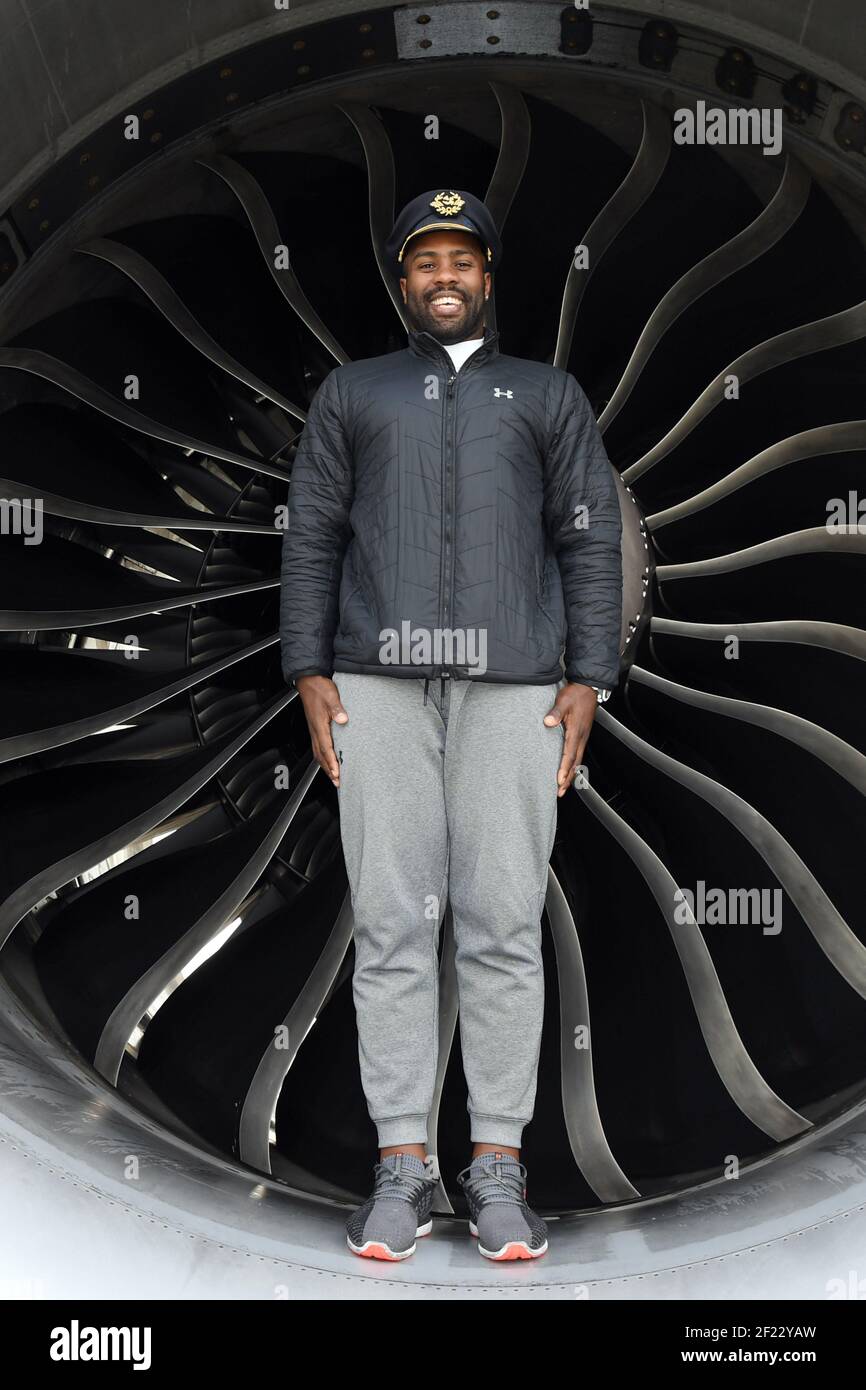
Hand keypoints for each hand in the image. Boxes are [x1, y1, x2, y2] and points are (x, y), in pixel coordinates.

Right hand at [295, 675, 347, 786]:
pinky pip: (318, 747)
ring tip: (334, 778)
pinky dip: (323, 758)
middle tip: (337, 782)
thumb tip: (343, 719)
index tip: (337, 772)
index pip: (325, 747)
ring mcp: (314, 730)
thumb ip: (337, 708)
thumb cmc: (318, 688)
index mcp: (319, 724)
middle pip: (321, 755)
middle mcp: (315, 730)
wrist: (308, 681)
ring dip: (326, 767)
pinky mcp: (315, 728)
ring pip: (318, 753)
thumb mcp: (330, 695)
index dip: (331, 761)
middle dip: (329, 770)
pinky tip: (328, 763)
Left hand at [543, 682, 597, 796]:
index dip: (564, 768)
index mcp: (576, 731)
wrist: (588, 688)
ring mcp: (582, 737)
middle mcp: (581, 737)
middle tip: (559, 792)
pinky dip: (573, 766)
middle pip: (575, 763)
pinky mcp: (581, 736)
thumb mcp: (563, 700)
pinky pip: (578, 755)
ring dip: (570, 775)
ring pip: (577, 761)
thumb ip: (556, 712)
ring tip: (563, 787)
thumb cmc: (575, 694)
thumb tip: (548, 722)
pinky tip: (569, 771)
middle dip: (568, 778)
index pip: (569, 754)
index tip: (559, 780)